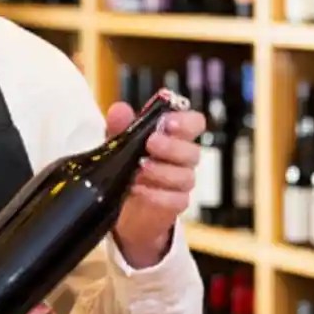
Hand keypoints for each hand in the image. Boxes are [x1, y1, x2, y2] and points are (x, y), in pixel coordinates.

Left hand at [109, 95, 205, 268]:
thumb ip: (120, 125)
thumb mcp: (118, 141)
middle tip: (151, 143)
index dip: (186, 122)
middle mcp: (182, 158)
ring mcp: (181, 182)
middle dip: (171, 147)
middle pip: (193, 151)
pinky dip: (156, 195)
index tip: (167, 122)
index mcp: (174, 136)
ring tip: (139, 169)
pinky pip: (176, 200)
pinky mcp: (176, 203)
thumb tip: (120, 110)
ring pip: (186, 177)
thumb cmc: (127, 164)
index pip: (194, 123)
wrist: (122, 203)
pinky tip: (139, 190)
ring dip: (161, 171)